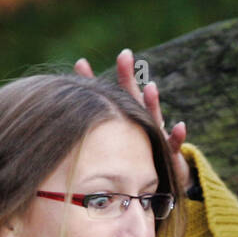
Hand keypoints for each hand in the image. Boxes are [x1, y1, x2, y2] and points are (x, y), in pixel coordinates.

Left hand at [74, 48, 190, 190]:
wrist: (166, 181)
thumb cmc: (134, 167)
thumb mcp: (111, 154)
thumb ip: (90, 145)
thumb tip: (57, 134)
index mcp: (124, 123)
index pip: (108, 97)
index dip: (95, 81)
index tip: (80, 63)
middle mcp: (141, 125)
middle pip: (133, 97)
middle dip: (128, 77)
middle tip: (124, 55)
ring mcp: (157, 137)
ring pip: (154, 117)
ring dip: (153, 103)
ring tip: (150, 88)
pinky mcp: (171, 155)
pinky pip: (174, 145)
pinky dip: (177, 136)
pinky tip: (179, 127)